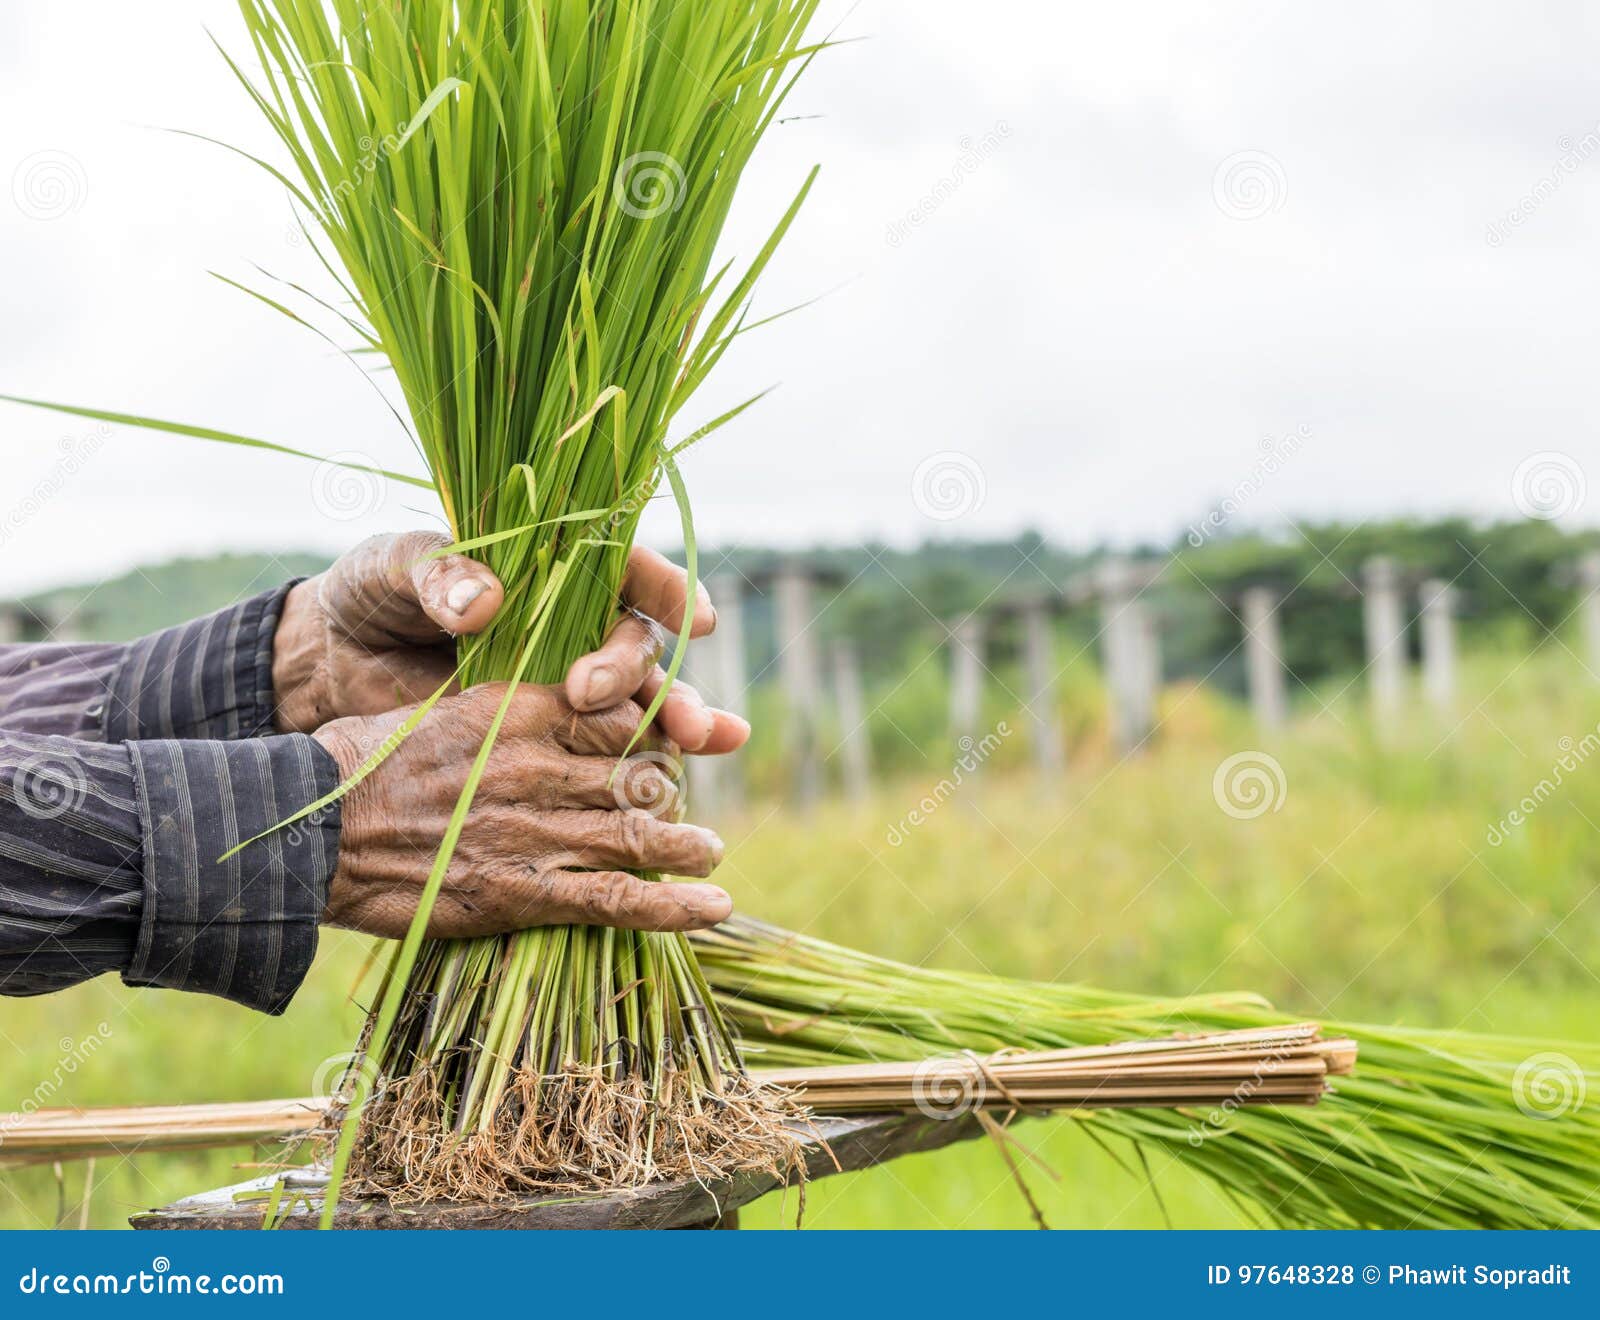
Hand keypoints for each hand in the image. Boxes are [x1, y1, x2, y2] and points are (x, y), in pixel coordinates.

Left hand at [273, 534, 748, 756]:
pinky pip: (614, 744)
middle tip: (624, 702)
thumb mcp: (391, 570)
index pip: (623, 566)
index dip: (666, 587)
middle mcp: (575, 620)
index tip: (691, 614)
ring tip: (691, 741)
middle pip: (638, 641)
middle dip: (648, 672)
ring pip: (640, 696)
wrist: (332, 664)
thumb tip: (486, 601)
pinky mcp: (551, 732)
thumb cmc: (370, 595)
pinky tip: (694, 768)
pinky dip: (659, 754)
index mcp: (551, 563)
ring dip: (674, 717)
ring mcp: (567, 678)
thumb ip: (436, 575)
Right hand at [312, 685, 729, 938]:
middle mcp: (536, 763)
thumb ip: (505, 709)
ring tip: (711, 855)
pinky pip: (614, 898)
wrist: (307, 829)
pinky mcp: (518, 890)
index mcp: (518, 707)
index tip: (660, 745)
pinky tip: (713, 909)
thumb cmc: (363, 764)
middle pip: (637, 772)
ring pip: (639, 833)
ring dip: (687, 848)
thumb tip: (554, 708)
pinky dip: (672, 907)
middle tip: (678, 808)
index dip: (651, 729)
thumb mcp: (440, 708)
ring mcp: (531, 829)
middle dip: (669, 792)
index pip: (618, 710)